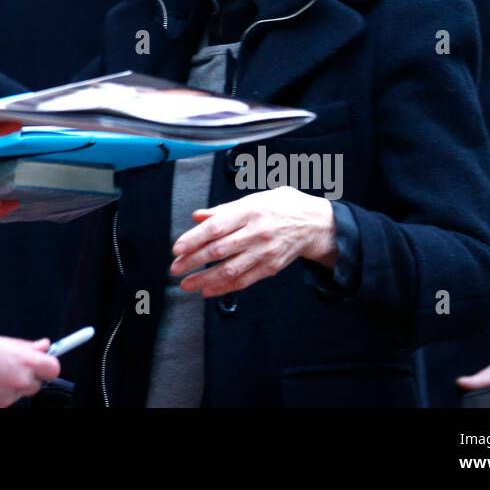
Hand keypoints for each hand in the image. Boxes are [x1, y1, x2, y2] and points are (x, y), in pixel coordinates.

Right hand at [0, 332, 60, 406]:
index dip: (48, 363)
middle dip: (27, 375)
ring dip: (11, 384)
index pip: (53, 367)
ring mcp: (7, 398)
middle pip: (36, 383)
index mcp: (22, 361)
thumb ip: (22, 345)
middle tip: (10, 365)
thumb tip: (41, 345)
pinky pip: (4, 399)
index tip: (42, 358)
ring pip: (19, 392)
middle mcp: (18, 382)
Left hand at [169, 186, 336, 297]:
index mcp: (249, 211)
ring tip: (187, 284)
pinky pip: (244, 281)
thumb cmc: (281, 207)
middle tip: (175, 268)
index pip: (216, 227)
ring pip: (230, 270)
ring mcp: (264, 252)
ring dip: (205, 279)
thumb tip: (197, 216)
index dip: (194, 239)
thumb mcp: (253, 199)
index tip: (177, 248)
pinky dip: (224, 288)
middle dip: (193, 261)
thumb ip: (223, 210)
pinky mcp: (270, 268)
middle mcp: (256, 233)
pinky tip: (208, 291)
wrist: (315, 224)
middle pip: (219, 250)